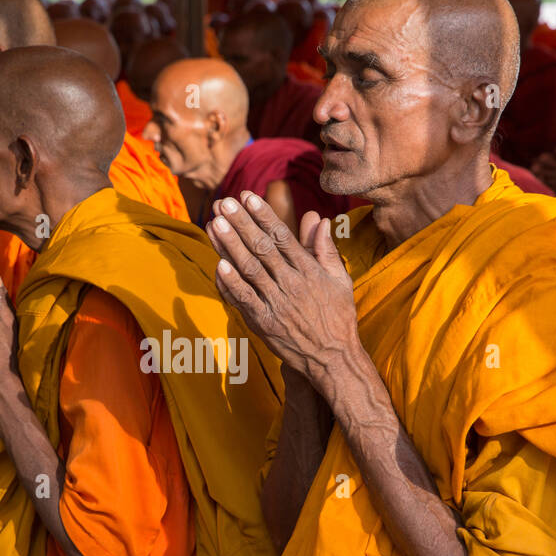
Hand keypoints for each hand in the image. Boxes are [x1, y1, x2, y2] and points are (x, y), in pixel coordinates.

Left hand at [205, 190, 358, 390]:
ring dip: (230, 246)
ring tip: (215, 224)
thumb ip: (325, 249)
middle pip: (262, 247)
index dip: (263, 215)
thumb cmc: (338, 317)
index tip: (247, 196)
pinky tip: (218, 265)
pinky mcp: (265, 323)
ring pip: (249, 269)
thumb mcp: (340, 280)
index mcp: (309, 270)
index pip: (282, 236)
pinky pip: (245, 299)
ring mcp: (277, 303)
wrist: (333, 358)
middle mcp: (292, 283)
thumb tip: (319, 219)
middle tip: (223, 203)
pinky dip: (231, 283)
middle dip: (241, 223)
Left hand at [531, 148, 555, 194]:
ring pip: (545, 179)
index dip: (543, 159)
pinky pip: (550, 186)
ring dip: (539, 176)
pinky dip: (544, 183)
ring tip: (533, 173)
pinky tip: (541, 180)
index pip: (549, 162)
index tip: (539, 157)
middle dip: (538, 168)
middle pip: (545, 171)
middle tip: (532, 166)